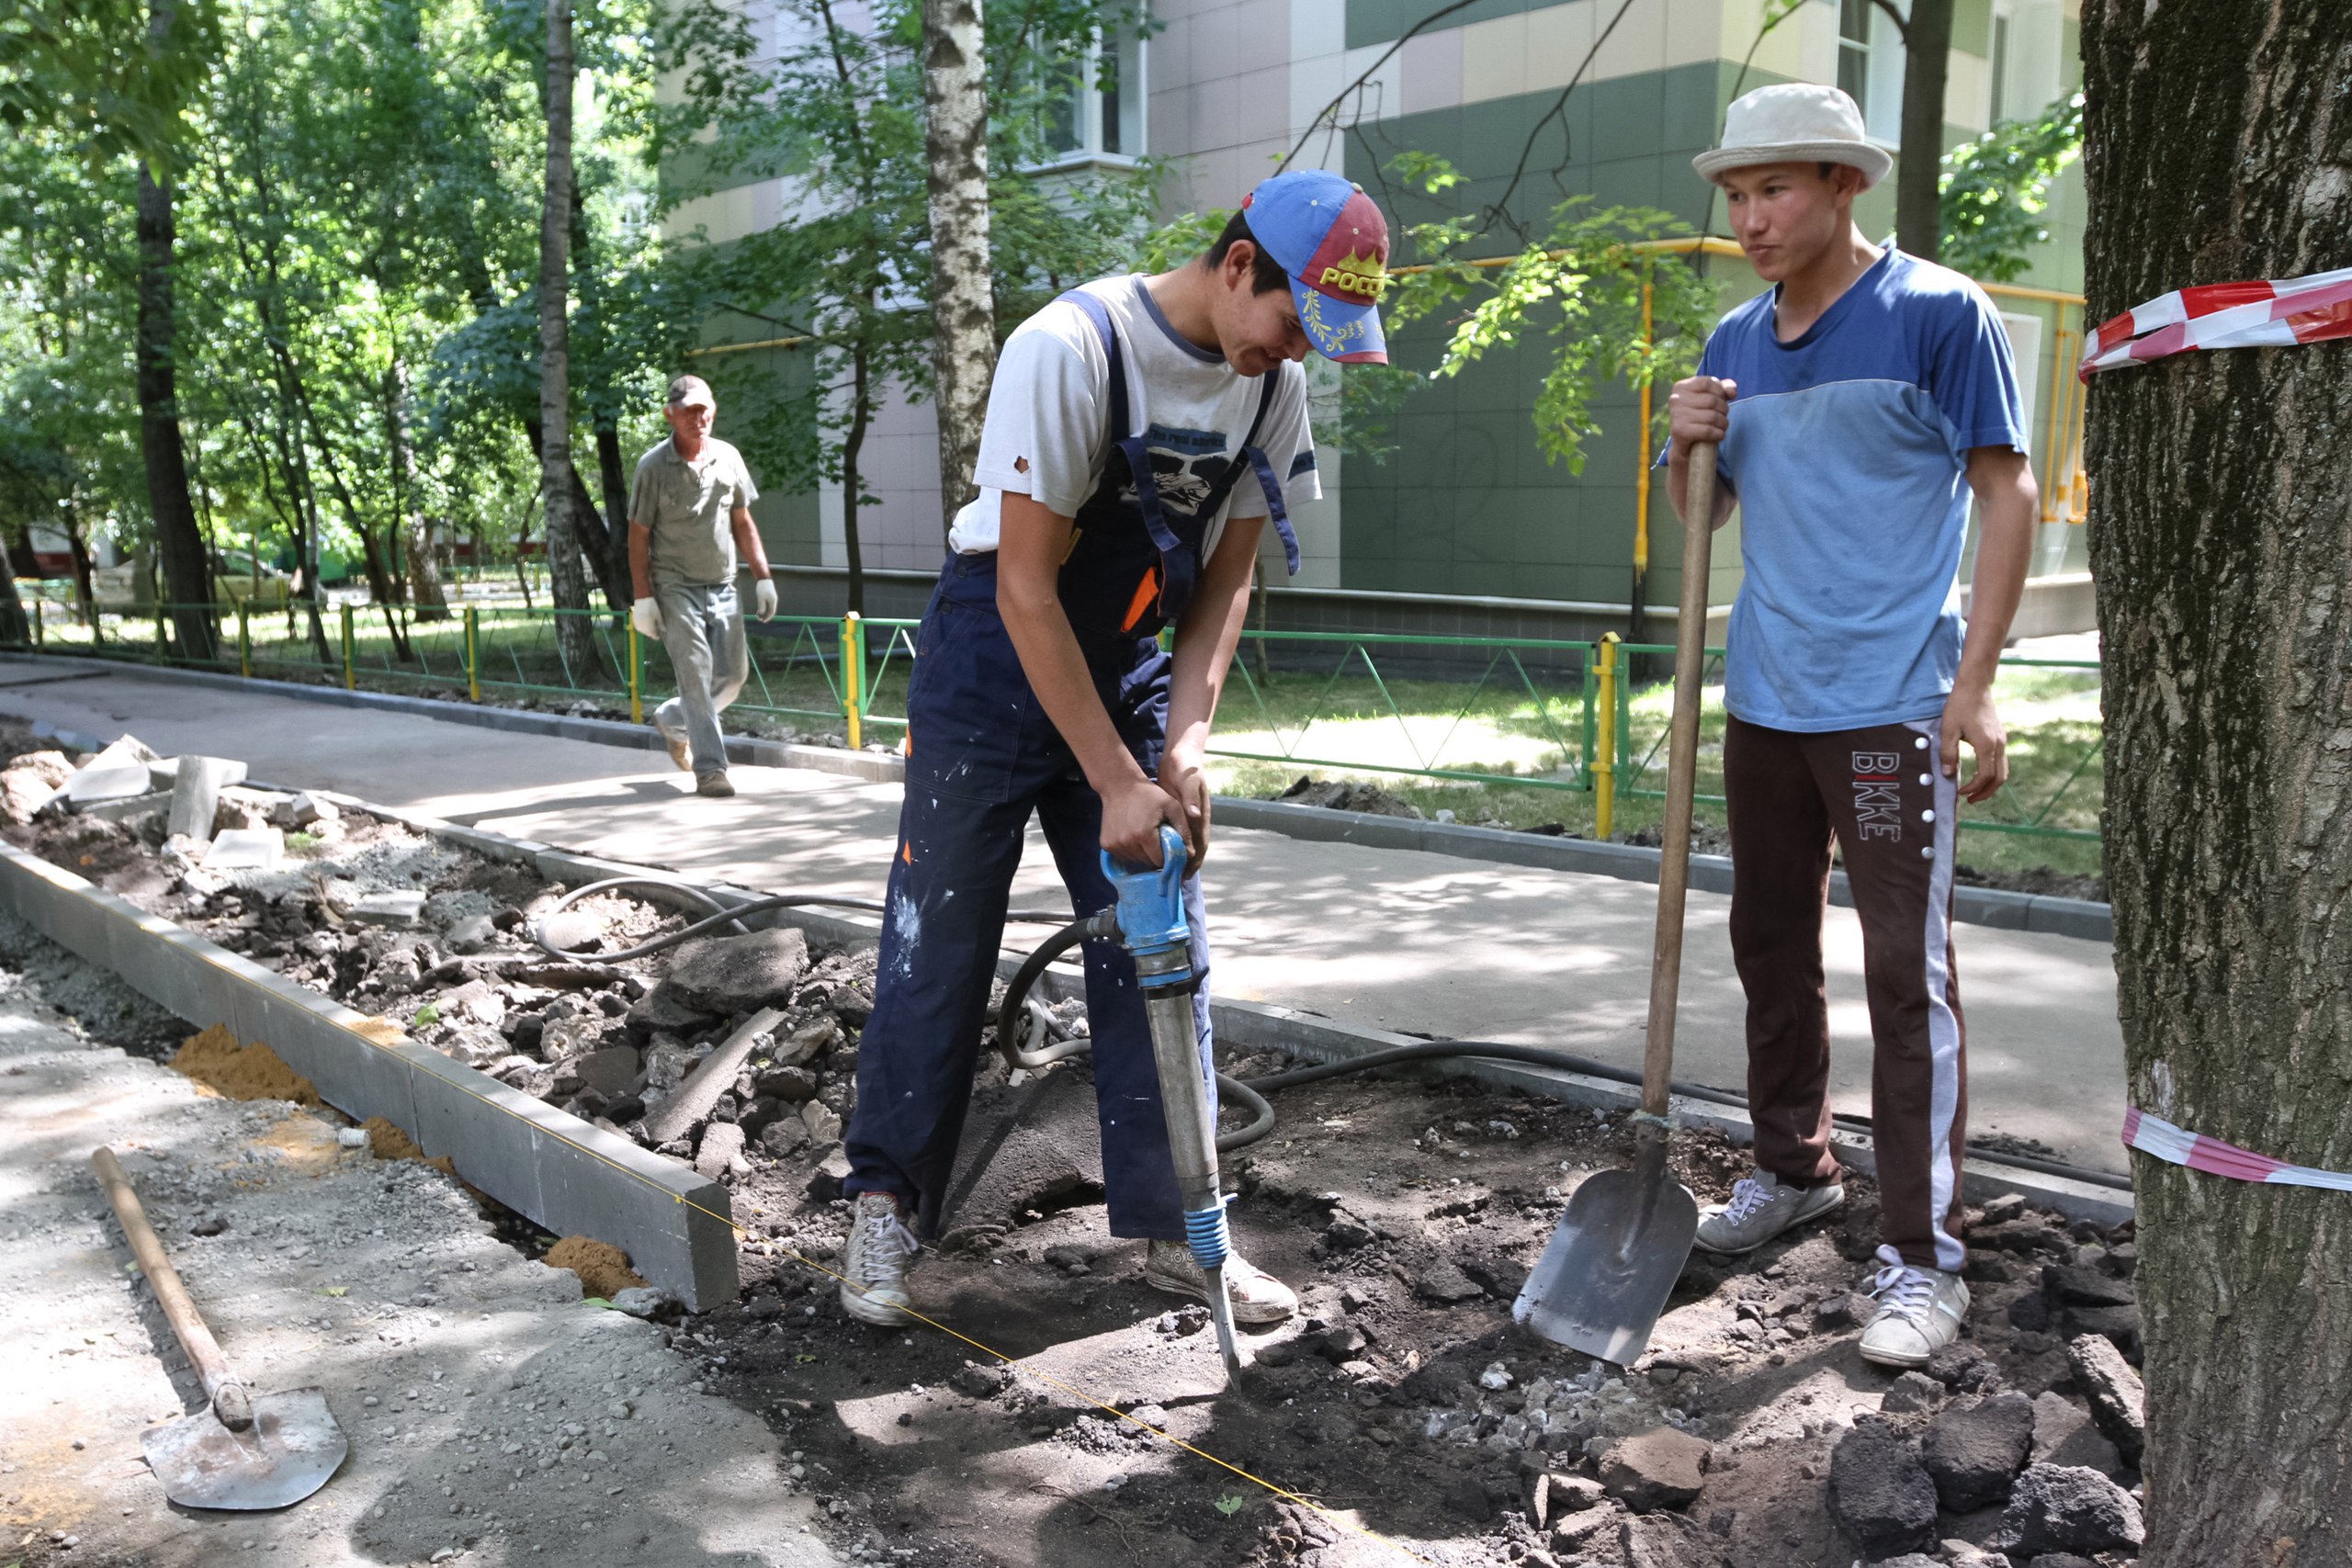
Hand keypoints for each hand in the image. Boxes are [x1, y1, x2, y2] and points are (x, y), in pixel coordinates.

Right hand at [631, 596, 663, 639]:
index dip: (656, 636)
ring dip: (646, 630)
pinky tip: (645, 624)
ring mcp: (637, 624)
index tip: (659, 636)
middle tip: (656, 630)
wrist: (642, 600)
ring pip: (642, 631)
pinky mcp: (634, 620)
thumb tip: (664, 630)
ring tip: (650, 627)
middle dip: (651, 633)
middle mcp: (642, 628)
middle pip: (647, 633)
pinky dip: (642, 626)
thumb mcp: (658, 616)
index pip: (653, 635)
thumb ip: (660, 624)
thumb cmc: (652, 607)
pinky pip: (638, 626)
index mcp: (649, 628)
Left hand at [752, 576, 776, 620]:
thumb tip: (761, 614)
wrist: (764, 578)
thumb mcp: (761, 598)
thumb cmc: (762, 587)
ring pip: (768, 608)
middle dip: (765, 615)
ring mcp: (772, 598)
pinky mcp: (769, 596)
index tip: (762, 621)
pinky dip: (763, 608)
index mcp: (773, 601)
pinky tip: (758, 609)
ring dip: (764, 612)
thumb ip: (761, 606)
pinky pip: (767, 604)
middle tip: (759, 619)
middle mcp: (774, 600)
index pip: (771, 612)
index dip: (767, 617)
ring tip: (757, 615)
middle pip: (770, 611)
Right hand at [1099, 776, 1187, 868]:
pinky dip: (1131, 850)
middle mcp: (1127, 843)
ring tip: (1145, 835)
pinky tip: (1133, 835)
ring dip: (1143, 853)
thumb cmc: (1149, 795)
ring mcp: (1114, 845)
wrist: (1119, 785)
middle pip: (1148, 862)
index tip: (1170, 847)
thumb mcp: (1172, 807)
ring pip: (1136, 860)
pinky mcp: (1106, 845)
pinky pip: (1124, 856)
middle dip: (1156, 855)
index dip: (1168, 857)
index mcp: (1144, 834)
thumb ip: (1184, 830)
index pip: (1160, 861)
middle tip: (1158, 839)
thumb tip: (1191, 854)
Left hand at [1159, 748, 1210, 875]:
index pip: (1199, 846)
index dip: (1193, 863)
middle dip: (1182, 868)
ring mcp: (1182, 821)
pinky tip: (1152, 855)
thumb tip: (1195, 815)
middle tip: (1170, 883)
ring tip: (1161, 875)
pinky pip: (1168, 836)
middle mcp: (1193, 823)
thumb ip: (1191, 798)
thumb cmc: (1186, 769)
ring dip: (1172, 860)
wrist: (1180, 756)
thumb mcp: (1189, 781)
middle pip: (1190, 851)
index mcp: (1200, 817)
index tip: (1184, 876)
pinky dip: (1162, 847)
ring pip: (1179, 846)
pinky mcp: (1171, 817)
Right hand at [1666, 375, 1736, 450]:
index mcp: (1681, 387)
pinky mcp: (1679, 431)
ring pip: (1712, 416)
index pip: (1707, 383)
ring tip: (1721, 427)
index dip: (1720, 392)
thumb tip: (1732, 392)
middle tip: (1722, 417)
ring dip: (1723, 424)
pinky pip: (1707, 430)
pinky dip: (1718, 434)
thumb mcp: (1711, 398)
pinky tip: (1718, 435)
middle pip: (1711, 400)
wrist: (1685, 445)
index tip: (1722, 401)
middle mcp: (1675, 399)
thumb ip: (1723, 388)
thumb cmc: (1699, 417)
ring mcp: (1676, 415)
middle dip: (1724, 410)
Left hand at [1939, 679, 2007, 803]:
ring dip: (1991, 784)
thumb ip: (1948, 753)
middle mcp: (1999, 744)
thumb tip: (1948, 775)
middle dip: (1986, 792)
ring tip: (1975, 791)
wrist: (1975, 687)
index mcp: (1987, 745)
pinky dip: (1994, 773)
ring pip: (2004, 770)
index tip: (1961, 792)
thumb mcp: (1948, 730)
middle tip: (1970, 800)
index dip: (1974, 788)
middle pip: (2000, 778)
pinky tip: (1979, 774)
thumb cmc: (1959, 707)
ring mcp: (2002, 740)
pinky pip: (2002, 761)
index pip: (1986, 776)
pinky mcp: (2001, 737)